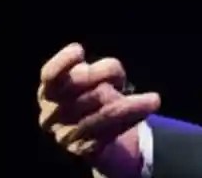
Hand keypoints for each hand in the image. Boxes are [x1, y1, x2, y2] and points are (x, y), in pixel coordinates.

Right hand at [37, 42, 160, 177]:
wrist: (100, 137)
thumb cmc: (92, 96)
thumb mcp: (92, 80)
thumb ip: (97, 74)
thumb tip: (113, 72)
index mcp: (47, 93)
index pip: (49, 76)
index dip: (62, 61)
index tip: (80, 50)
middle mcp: (51, 116)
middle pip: (80, 90)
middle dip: (104, 76)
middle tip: (120, 74)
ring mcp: (67, 136)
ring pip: (103, 115)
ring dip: (131, 104)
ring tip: (153, 98)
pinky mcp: (85, 151)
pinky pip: (113, 133)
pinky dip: (133, 118)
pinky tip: (148, 107)